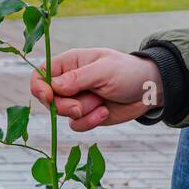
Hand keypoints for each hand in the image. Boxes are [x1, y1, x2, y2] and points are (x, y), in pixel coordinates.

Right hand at [29, 47, 161, 131]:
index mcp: (70, 63)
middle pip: (48, 98)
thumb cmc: (127, 72)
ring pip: (62, 114)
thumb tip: (53, 86)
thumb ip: (77, 78)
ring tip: (100, 104)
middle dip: (63, 106)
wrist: (149, 90)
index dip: (39, 87)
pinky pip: (77, 125)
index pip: (41, 73)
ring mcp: (77, 99)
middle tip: (79, 107)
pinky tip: (104, 112)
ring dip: (82, 113)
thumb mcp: (104, 71)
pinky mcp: (86, 115)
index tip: (48, 97)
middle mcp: (70, 81)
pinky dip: (90, 122)